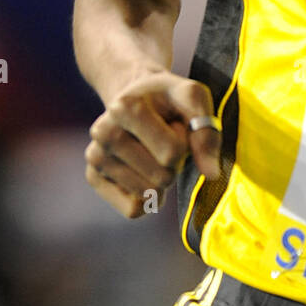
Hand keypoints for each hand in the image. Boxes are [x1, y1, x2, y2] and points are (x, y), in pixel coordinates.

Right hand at [84, 71, 220, 218]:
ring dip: (161, 178)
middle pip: (162, 177)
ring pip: (148, 195)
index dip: (185, 142)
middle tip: (164, 139)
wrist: (137, 96)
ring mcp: (95, 156)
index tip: (174, 124)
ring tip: (153, 150)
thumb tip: (211, 174)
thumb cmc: (170, 99)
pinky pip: (133, 210)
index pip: (173, 152)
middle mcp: (102, 132)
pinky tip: (144, 171)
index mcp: (125, 108)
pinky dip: (148, 198)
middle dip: (174, 163)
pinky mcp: (93, 177)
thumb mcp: (194, 99)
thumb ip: (207, 133)